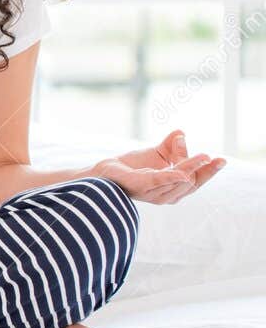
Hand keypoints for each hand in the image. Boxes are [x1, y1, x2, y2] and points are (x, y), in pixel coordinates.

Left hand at [93, 129, 225, 204]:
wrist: (105, 172)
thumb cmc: (132, 166)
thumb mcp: (157, 153)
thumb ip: (172, 145)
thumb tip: (181, 132)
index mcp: (173, 188)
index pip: (196, 181)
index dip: (209, 171)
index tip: (221, 159)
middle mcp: (166, 195)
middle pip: (192, 183)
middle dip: (206, 171)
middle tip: (219, 159)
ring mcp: (154, 193)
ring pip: (179, 180)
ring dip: (191, 167)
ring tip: (204, 156)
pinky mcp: (141, 186)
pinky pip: (159, 182)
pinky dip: (171, 178)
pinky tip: (183, 174)